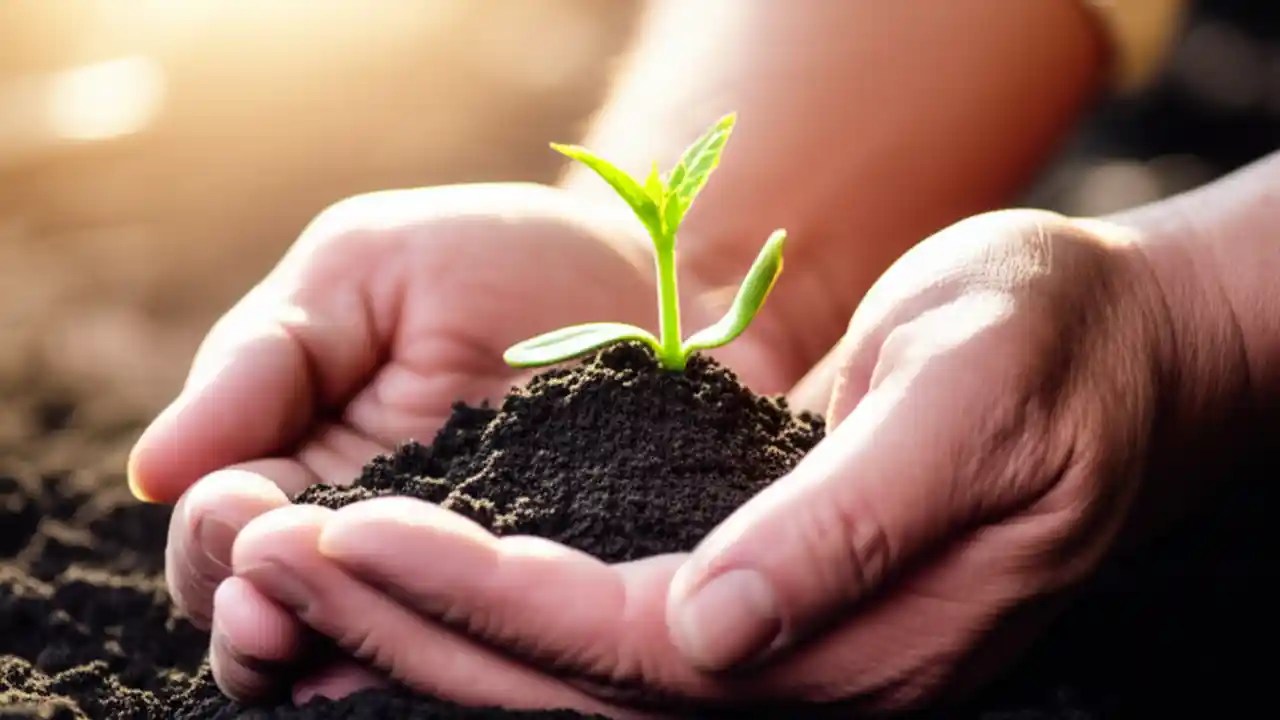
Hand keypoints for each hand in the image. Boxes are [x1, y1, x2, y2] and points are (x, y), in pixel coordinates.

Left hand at [232, 209, 1221, 713]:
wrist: (1111, 350)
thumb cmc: (1053, 350)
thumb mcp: (975, 404)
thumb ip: (853, 527)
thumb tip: (717, 633)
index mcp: (863, 646)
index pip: (633, 650)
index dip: (487, 601)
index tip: (355, 531)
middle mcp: (806, 679)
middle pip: (572, 686)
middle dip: (414, 623)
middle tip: (272, 553)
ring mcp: (779, 657)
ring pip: (567, 677)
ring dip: (425, 627)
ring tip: (300, 569)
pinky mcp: (755, 611)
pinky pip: (596, 637)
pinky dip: (487, 615)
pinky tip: (404, 581)